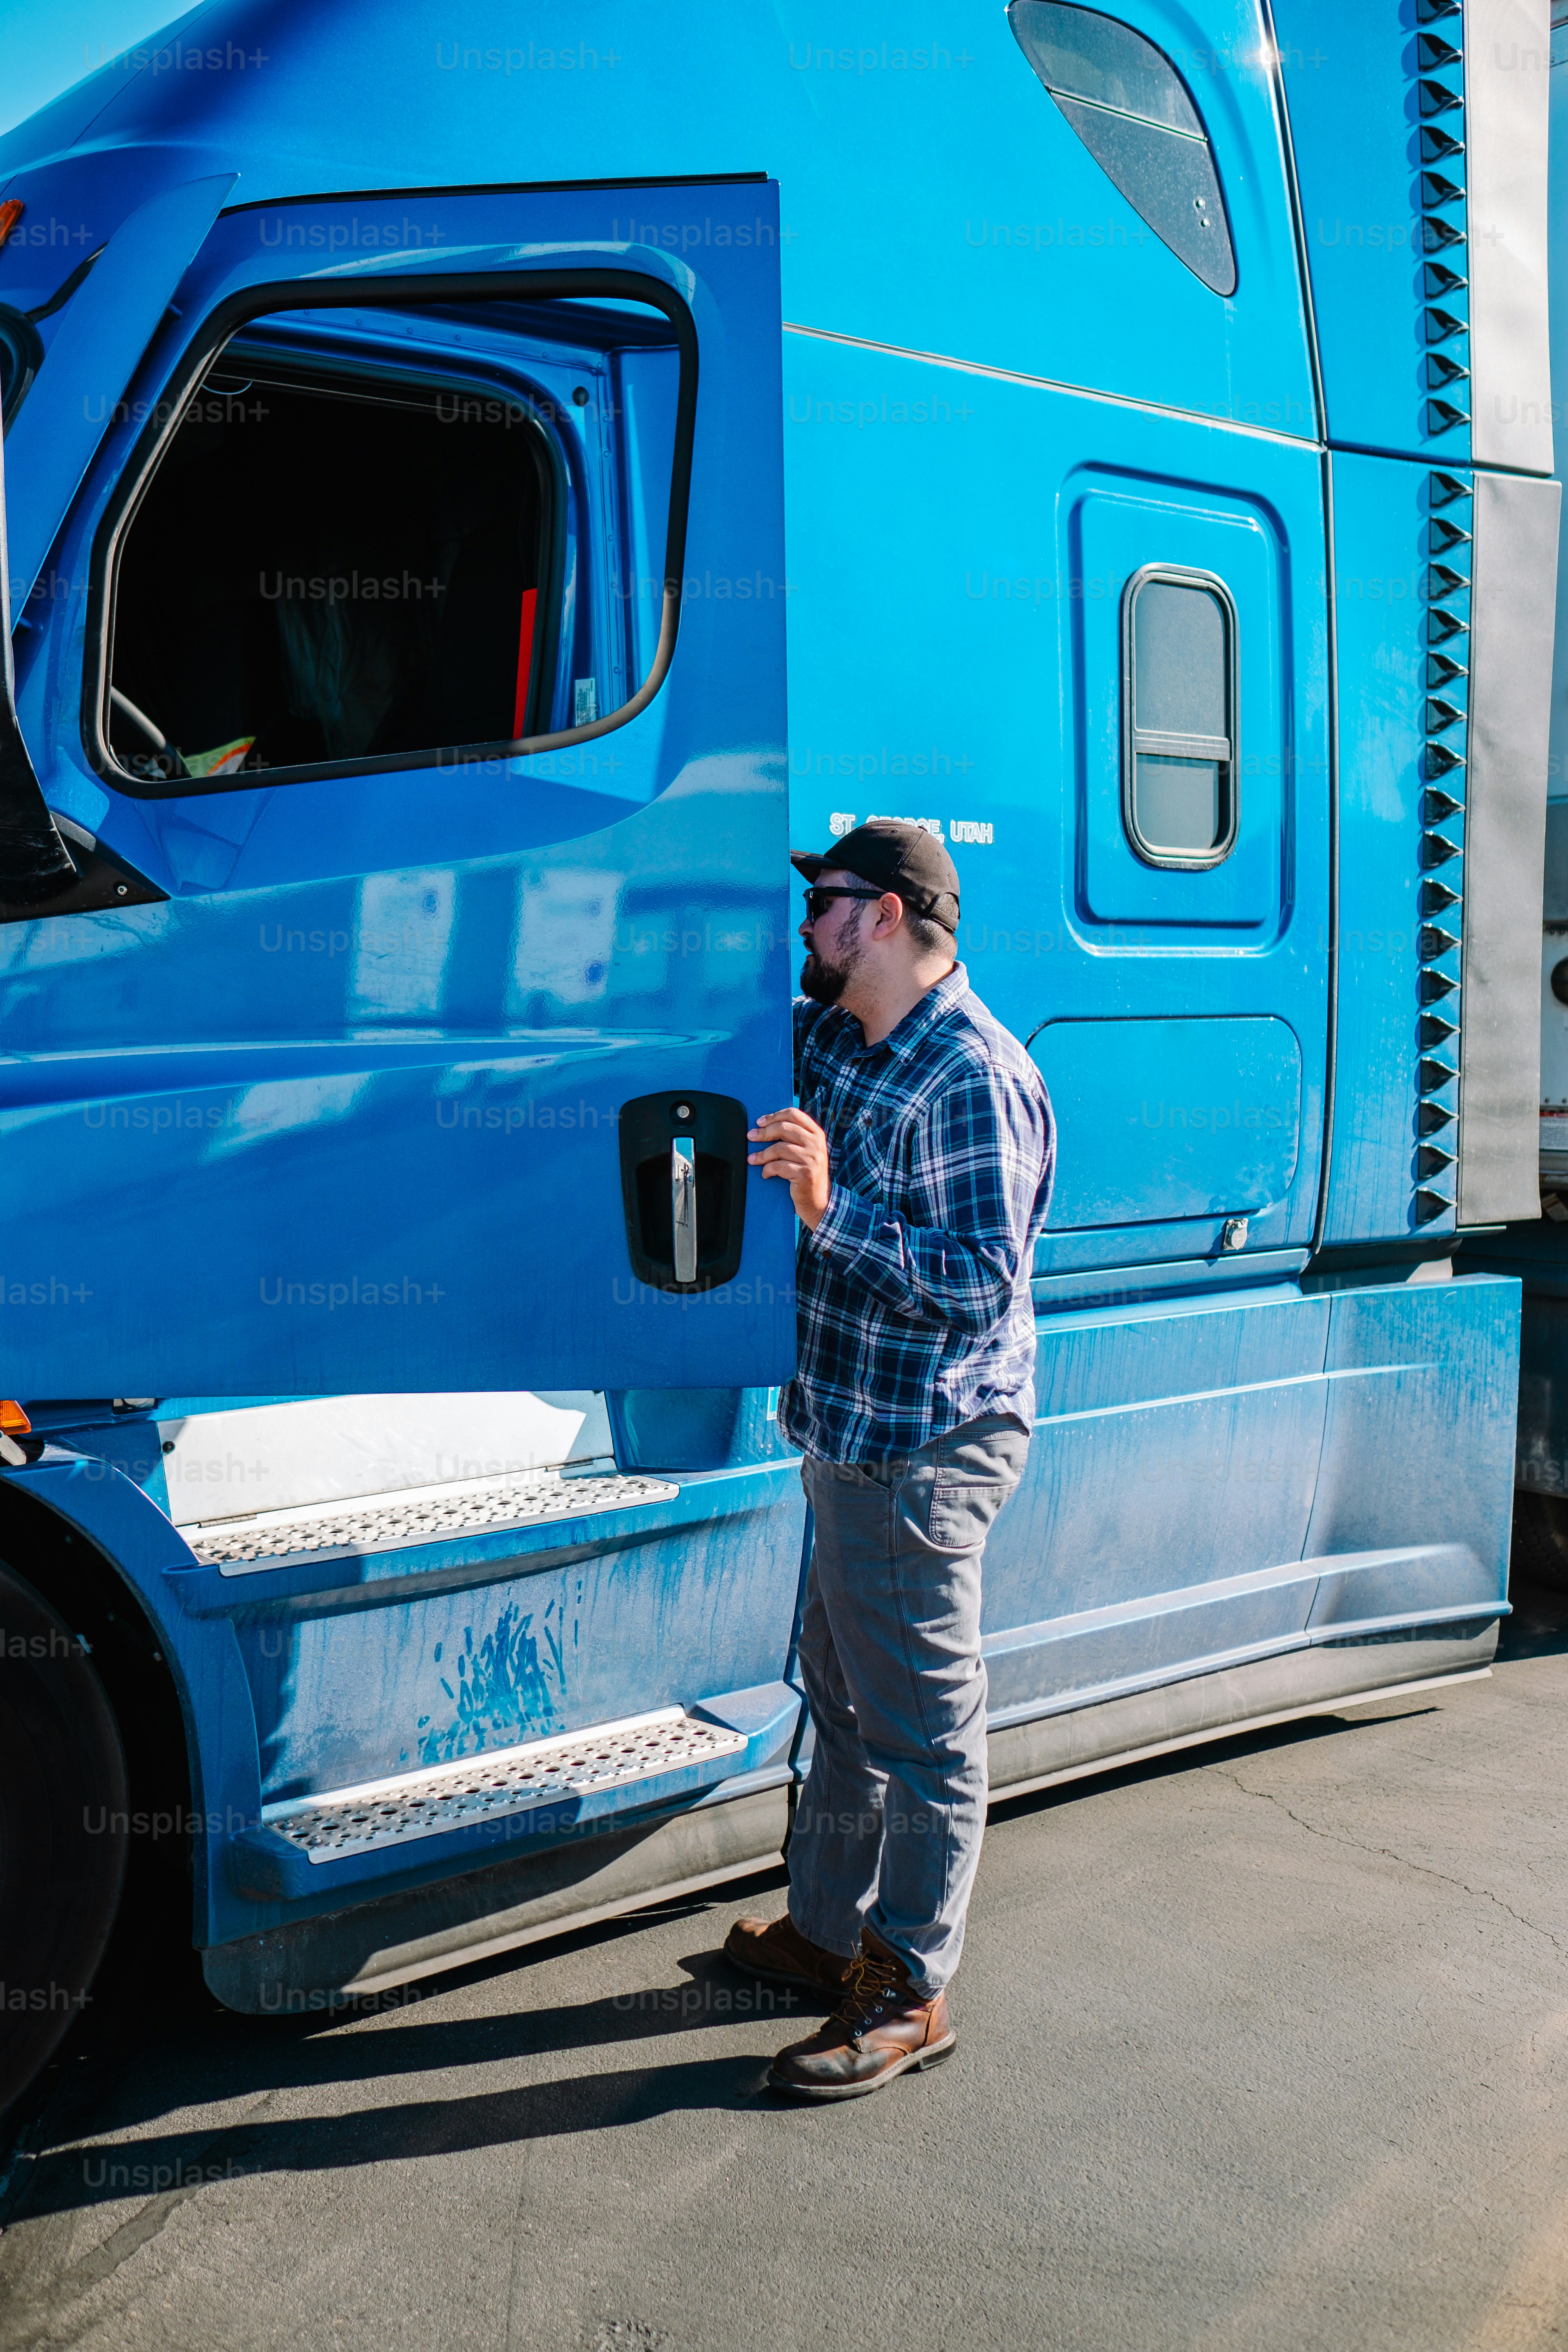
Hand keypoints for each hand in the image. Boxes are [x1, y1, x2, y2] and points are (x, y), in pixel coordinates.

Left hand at [747, 1107, 830, 1230]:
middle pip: (784, 1128)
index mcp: (816, 1133)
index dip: (774, 1116)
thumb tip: (766, 1125)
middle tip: (750, 1137)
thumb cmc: (806, 1171)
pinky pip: (778, 1167)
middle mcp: (816, 1144)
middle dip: (764, 1132)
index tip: (759, 1122)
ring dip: (762, 1154)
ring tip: (753, 1159)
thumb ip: (795, 1136)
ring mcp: (812, 1159)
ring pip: (779, 1148)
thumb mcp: (807, 1150)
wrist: (818, 1199)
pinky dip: (767, 1170)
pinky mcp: (804, 1174)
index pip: (793, 1114)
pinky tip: (765, 1173)